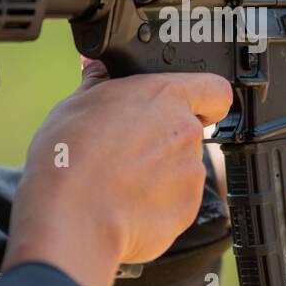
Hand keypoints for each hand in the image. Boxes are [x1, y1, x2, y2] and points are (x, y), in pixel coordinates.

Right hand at [3, 60, 232, 285]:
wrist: (73, 217)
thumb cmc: (71, 159)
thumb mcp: (76, 104)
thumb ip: (99, 82)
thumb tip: (98, 68)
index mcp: (165, 96)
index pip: (214, 88)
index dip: (206, 98)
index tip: (191, 106)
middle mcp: (186, 131)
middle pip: (189, 131)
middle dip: (165, 139)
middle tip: (129, 148)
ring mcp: (191, 172)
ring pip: (182, 167)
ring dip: (161, 172)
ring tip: (120, 180)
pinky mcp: (187, 208)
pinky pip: (177, 200)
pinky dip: (158, 201)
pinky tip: (126, 202)